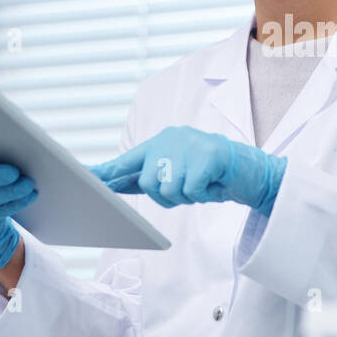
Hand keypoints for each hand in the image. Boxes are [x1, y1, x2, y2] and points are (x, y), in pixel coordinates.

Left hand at [90, 125, 285, 214]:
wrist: (253, 172)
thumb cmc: (211, 177)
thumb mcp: (178, 175)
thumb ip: (150, 177)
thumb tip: (113, 186)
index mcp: (160, 143)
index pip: (127, 160)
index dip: (106, 172)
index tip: (84, 178)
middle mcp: (170, 139)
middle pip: (148, 183)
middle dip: (168, 196)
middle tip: (189, 189)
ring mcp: (189, 145)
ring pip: (169, 189)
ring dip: (187, 196)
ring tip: (203, 184)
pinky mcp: (207, 155)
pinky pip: (192, 190)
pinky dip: (204, 194)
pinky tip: (214, 183)